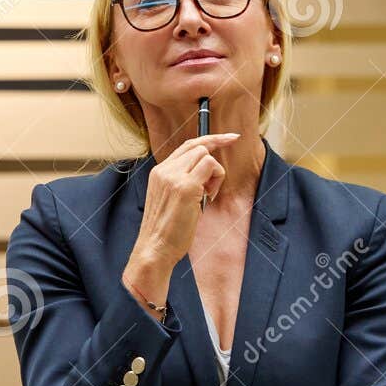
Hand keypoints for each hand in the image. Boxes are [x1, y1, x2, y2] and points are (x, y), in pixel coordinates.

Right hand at [132, 133, 238, 269]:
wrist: (155, 248)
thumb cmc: (166, 230)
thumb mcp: (170, 199)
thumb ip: (183, 181)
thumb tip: (207, 172)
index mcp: (159, 172)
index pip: (187, 146)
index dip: (210, 139)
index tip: (230, 137)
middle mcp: (164, 170)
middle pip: (199, 146)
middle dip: (215, 161)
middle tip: (213, 186)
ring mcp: (174, 176)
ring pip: (206, 154)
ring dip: (215, 174)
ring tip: (207, 196)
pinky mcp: (186, 186)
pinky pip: (211, 166)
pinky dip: (216, 180)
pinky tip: (208, 198)